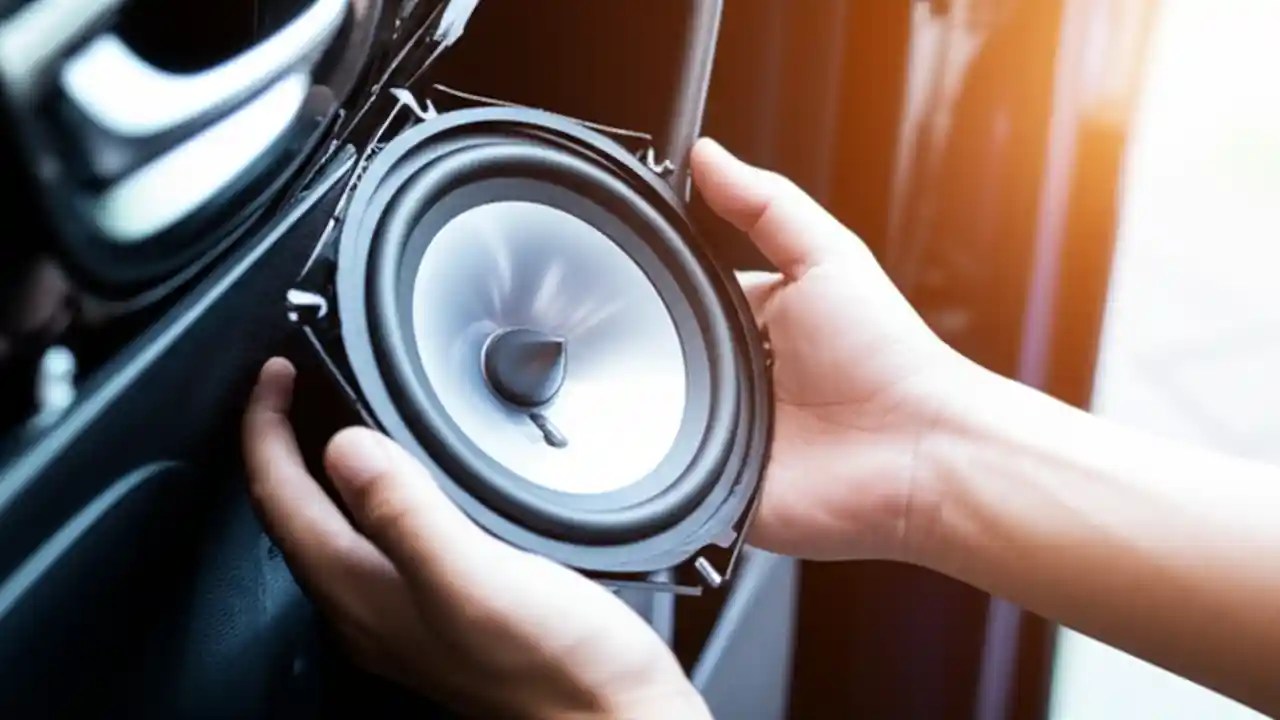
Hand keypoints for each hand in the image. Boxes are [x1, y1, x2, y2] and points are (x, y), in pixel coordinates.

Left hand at [242, 359, 708, 718]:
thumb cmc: (559, 672)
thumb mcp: (480, 580)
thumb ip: (408, 514)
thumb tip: (346, 448)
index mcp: (367, 595)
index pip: (281, 500)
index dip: (266, 429)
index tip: (274, 375)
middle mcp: (374, 610)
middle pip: (296, 516)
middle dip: (284, 444)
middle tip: (292, 387)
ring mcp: (409, 616)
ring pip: (338, 530)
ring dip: (327, 469)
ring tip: (336, 418)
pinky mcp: (449, 616)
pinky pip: (386, 544)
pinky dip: (380, 498)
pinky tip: (416, 487)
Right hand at [691, 139, 981, 562]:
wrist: (916, 452)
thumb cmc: (890, 357)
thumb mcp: (826, 256)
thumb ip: (764, 204)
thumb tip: (706, 155)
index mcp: (756, 323)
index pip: (683, 298)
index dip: (655, 287)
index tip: (625, 270)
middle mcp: (740, 379)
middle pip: (664, 357)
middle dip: (651, 351)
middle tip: (654, 342)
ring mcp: (729, 434)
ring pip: (658, 417)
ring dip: (658, 407)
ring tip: (676, 395)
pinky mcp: (723, 487)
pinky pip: (673, 477)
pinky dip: (669, 463)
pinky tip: (676, 446)